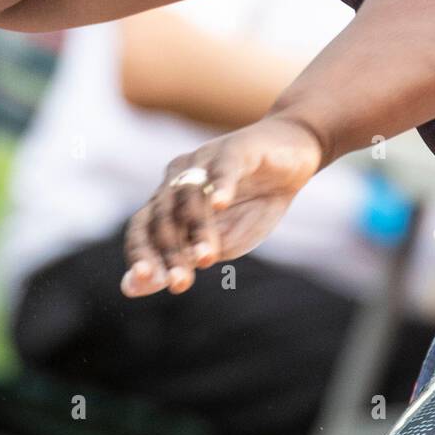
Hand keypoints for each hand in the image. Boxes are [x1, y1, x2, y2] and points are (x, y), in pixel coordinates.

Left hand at [120, 116, 324, 297]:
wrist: (293, 156)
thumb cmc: (254, 202)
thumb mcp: (222, 241)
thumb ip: (185, 259)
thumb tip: (140, 286)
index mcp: (169, 201)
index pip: (143, 229)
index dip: (140, 255)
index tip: (143, 282)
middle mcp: (178, 178)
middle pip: (161, 214)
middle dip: (168, 252)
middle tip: (180, 283)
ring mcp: (204, 159)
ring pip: (189, 195)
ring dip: (197, 230)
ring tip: (206, 258)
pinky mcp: (236, 148)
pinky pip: (224, 167)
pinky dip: (221, 186)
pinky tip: (220, 204)